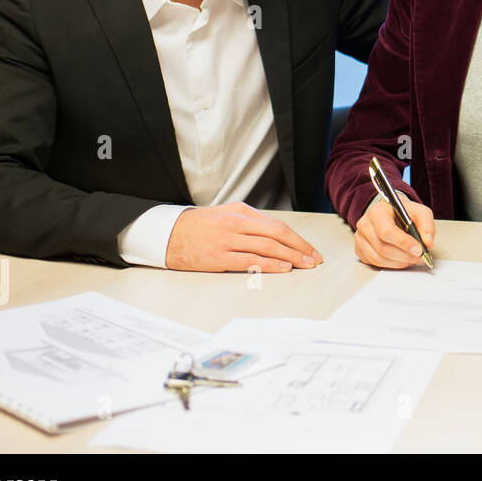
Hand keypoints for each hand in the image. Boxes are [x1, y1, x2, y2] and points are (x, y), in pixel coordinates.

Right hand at [165, 203, 322, 271]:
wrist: (166, 234)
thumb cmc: (198, 226)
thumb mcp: (225, 215)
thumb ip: (249, 222)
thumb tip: (275, 234)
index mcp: (240, 212)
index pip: (277, 225)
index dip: (297, 238)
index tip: (310, 249)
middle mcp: (236, 224)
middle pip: (277, 234)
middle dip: (300, 248)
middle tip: (314, 259)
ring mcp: (227, 240)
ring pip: (267, 247)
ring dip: (290, 257)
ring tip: (304, 265)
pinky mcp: (218, 257)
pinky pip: (249, 261)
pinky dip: (269, 264)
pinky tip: (282, 268)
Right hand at [352, 194, 435, 268]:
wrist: (391, 213)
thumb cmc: (403, 212)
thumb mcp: (419, 211)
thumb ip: (426, 225)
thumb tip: (427, 243)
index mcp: (377, 211)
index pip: (387, 231)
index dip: (403, 243)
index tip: (418, 250)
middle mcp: (365, 224)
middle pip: (383, 247)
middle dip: (404, 255)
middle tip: (420, 257)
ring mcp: (360, 238)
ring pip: (379, 258)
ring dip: (399, 262)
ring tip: (413, 259)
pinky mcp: (360, 250)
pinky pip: (375, 263)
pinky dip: (391, 265)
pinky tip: (402, 260)